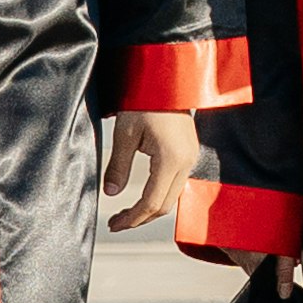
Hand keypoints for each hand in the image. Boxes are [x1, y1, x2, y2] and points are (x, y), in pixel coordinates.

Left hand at [101, 109, 195, 233]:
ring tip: (126, 212)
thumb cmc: (144, 102)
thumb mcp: (124, 134)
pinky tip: (143, 195)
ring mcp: (190, 158)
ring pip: (172, 196)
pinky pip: (176, 184)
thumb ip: (118, 166)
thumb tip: (111, 193)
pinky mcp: (189, 153)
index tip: (114, 224)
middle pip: (164, 205)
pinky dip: (159, 195)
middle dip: (139, 218)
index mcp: (170, 160)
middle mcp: (186, 162)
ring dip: (149, 208)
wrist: (166, 78)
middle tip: (116, 223)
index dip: (132, 218)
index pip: (152, 203)